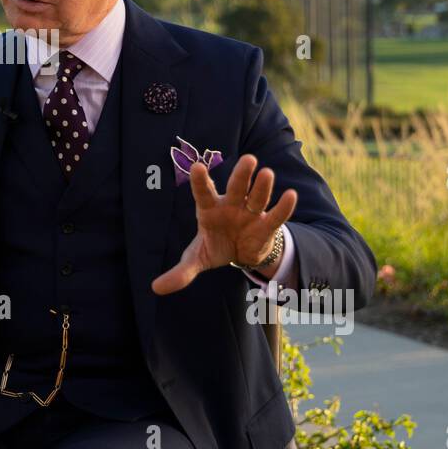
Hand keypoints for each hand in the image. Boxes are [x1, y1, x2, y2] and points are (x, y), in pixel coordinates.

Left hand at [151, 154, 296, 295]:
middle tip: (248, 160)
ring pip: (257, 196)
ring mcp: (250, 213)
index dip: (200, 181)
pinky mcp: (267, 225)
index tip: (196, 166)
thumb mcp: (197, 259)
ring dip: (262, 186)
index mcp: (209, 210)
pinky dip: (284, 207)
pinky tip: (291, 195)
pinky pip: (276, 215)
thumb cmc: (215, 247)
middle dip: (242, 174)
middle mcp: (230, 205)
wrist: (241, 254)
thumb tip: (156, 288)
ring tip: (267, 173)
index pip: (203, 193)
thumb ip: (180, 272)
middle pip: (236, 187)